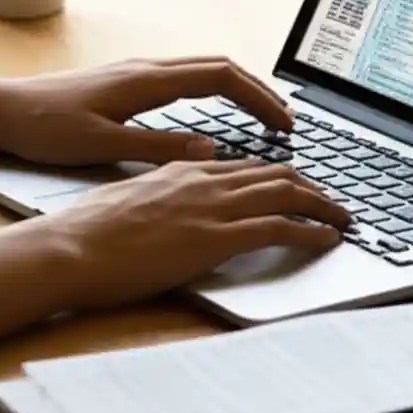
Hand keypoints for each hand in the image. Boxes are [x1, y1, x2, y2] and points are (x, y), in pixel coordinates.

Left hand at [0, 56, 291, 165]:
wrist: (1, 110)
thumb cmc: (44, 129)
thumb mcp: (102, 147)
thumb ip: (158, 149)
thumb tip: (211, 151)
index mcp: (147, 82)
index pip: (221, 77)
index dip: (259, 98)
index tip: (284, 124)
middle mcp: (147, 69)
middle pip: (220, 68)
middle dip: (259, 92)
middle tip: (286, 123)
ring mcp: (137, 73)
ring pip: (204, 70)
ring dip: (238, 90)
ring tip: (262, 119)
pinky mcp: (127, 83)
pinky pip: (186, 79)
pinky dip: (215, 93)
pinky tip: (216, 117)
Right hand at [38, 159, 351, 308]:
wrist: (70, 247)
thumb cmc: (88, 231)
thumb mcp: (128, 198)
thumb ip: (161, 192)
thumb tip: (175, 199)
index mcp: (182, 168)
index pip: (244, 166)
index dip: (275, 174)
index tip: (293, 184)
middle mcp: (204, 179)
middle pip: (273, 173)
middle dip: (309, 185)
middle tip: (330, 200)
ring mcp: (212, 207)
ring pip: (285, 193)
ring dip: (321, 204)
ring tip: (342, 216)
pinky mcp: (216, 238)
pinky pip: (279, 228)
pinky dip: (311, 230)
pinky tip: (327, 237)